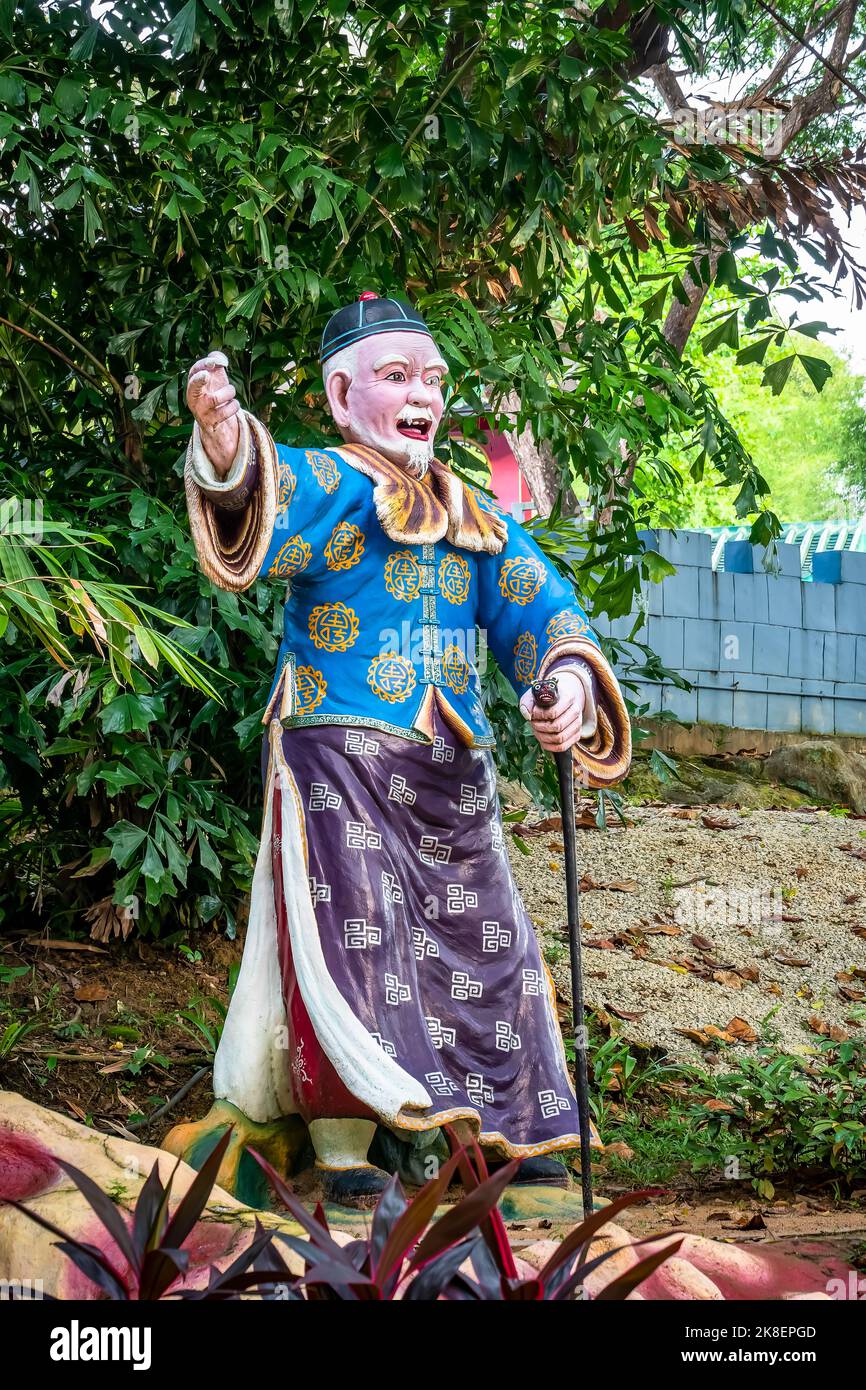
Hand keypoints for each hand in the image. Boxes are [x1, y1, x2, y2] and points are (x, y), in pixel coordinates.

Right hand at [186, 352, 240, 476]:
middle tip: (206, 375)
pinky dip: (234, 406)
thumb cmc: (214, 392)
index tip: (217, 362)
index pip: (194, 371)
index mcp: (193, 383)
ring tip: (231, 392)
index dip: (205, 364)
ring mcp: (200, 410)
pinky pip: (225, 412)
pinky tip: (234, 404)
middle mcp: (193, 397)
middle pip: (192, 387)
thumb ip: (216, 362)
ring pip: (214, 399)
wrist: (214, 422)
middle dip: (198, 381)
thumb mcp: (215, 376)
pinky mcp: (210, 423)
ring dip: (228, 392)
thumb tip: (220, 358)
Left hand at [519, 670, 585, 753]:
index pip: (554, 712)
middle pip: (557, 726)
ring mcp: (577, 723)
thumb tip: (527, 715)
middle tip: (533, 723)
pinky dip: (549, 746)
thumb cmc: (545, 698)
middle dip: (540, 727)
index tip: (533, 714)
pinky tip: (543, 739)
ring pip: (560, 738)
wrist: (561, 699)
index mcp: (567, 697)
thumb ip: (528, 703)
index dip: (540, 716)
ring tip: (537, 730)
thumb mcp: (534, 695)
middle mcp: (575, 710)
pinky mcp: (576, 735)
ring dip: (544, 737)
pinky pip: (562, 747)